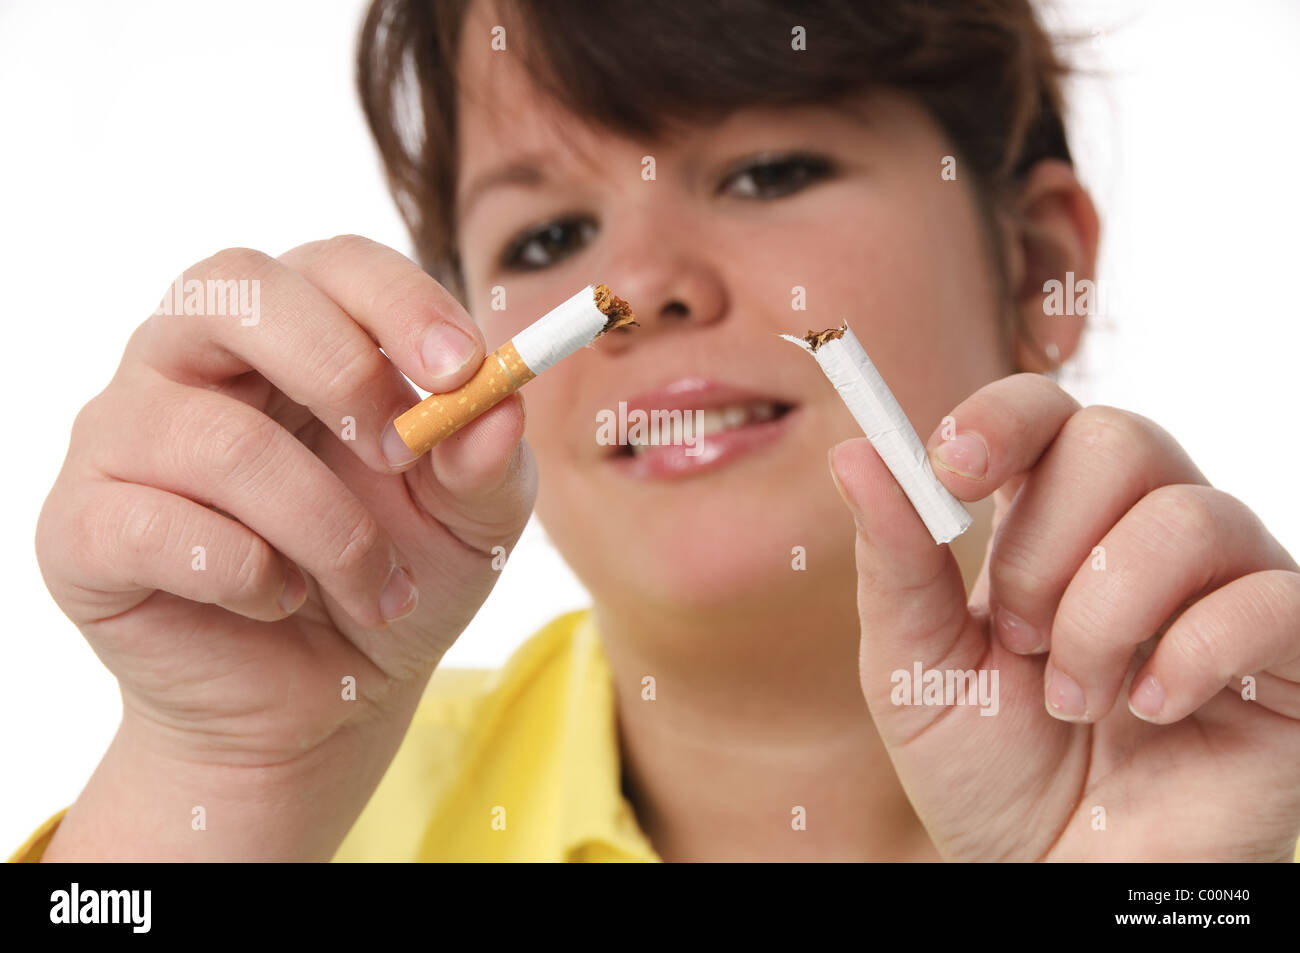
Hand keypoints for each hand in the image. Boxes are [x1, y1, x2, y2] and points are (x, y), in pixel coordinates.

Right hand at [36, 236, 533, 834]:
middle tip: (402, 457)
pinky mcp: (82, 525)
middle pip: (234, 290)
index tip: (465, 368)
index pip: (333, 264)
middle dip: (340, 371)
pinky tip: (277, 598)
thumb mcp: (471, 527)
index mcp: (296, 332)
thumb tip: (499, 408)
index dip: (400, 302)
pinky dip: (246, 574)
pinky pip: (153, 526)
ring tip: (377, 588)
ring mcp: (125, 436)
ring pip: (214, 436)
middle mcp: (194, 359)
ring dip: (325, 527)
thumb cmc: (394, 577)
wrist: (321, 700)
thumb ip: (488, 464)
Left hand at [830, 372, 1299, 860]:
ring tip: (1074, 699)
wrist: (1053, 878)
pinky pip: (1268, 601)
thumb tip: (857, 451)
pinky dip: (1189, 658)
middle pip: (1120, 439)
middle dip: (1043, 548)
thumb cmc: (986, 772)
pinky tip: (1150, 711)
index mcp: (1051, 521)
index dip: (1001, 420)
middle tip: (1018, 639)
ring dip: (1103, 618)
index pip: (1047, 412)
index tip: (950, 470)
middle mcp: (1144, 533)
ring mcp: (1224, 586)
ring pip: (1189, 517)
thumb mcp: (915, 667)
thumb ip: (894, 561)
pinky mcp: (1290, 654)